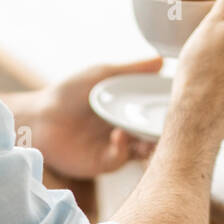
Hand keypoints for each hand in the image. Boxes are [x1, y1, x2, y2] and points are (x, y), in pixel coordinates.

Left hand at [10, 58, 162, 178]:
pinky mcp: (104, 162)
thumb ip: (132, 71)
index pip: (157, 108)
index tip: (183, 99)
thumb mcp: (102, 74)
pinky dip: (124, 146)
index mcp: (129, 107)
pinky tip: (119, 134)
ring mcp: (118, 146)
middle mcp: (128, 127)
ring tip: (152, 132)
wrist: (40, 119)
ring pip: (144, 148)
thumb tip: (161, 60)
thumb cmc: (68, 93)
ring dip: (150, 140)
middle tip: (176, 120)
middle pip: (156, 130)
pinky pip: (122, 157)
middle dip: (166, 127)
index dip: (169, 106)